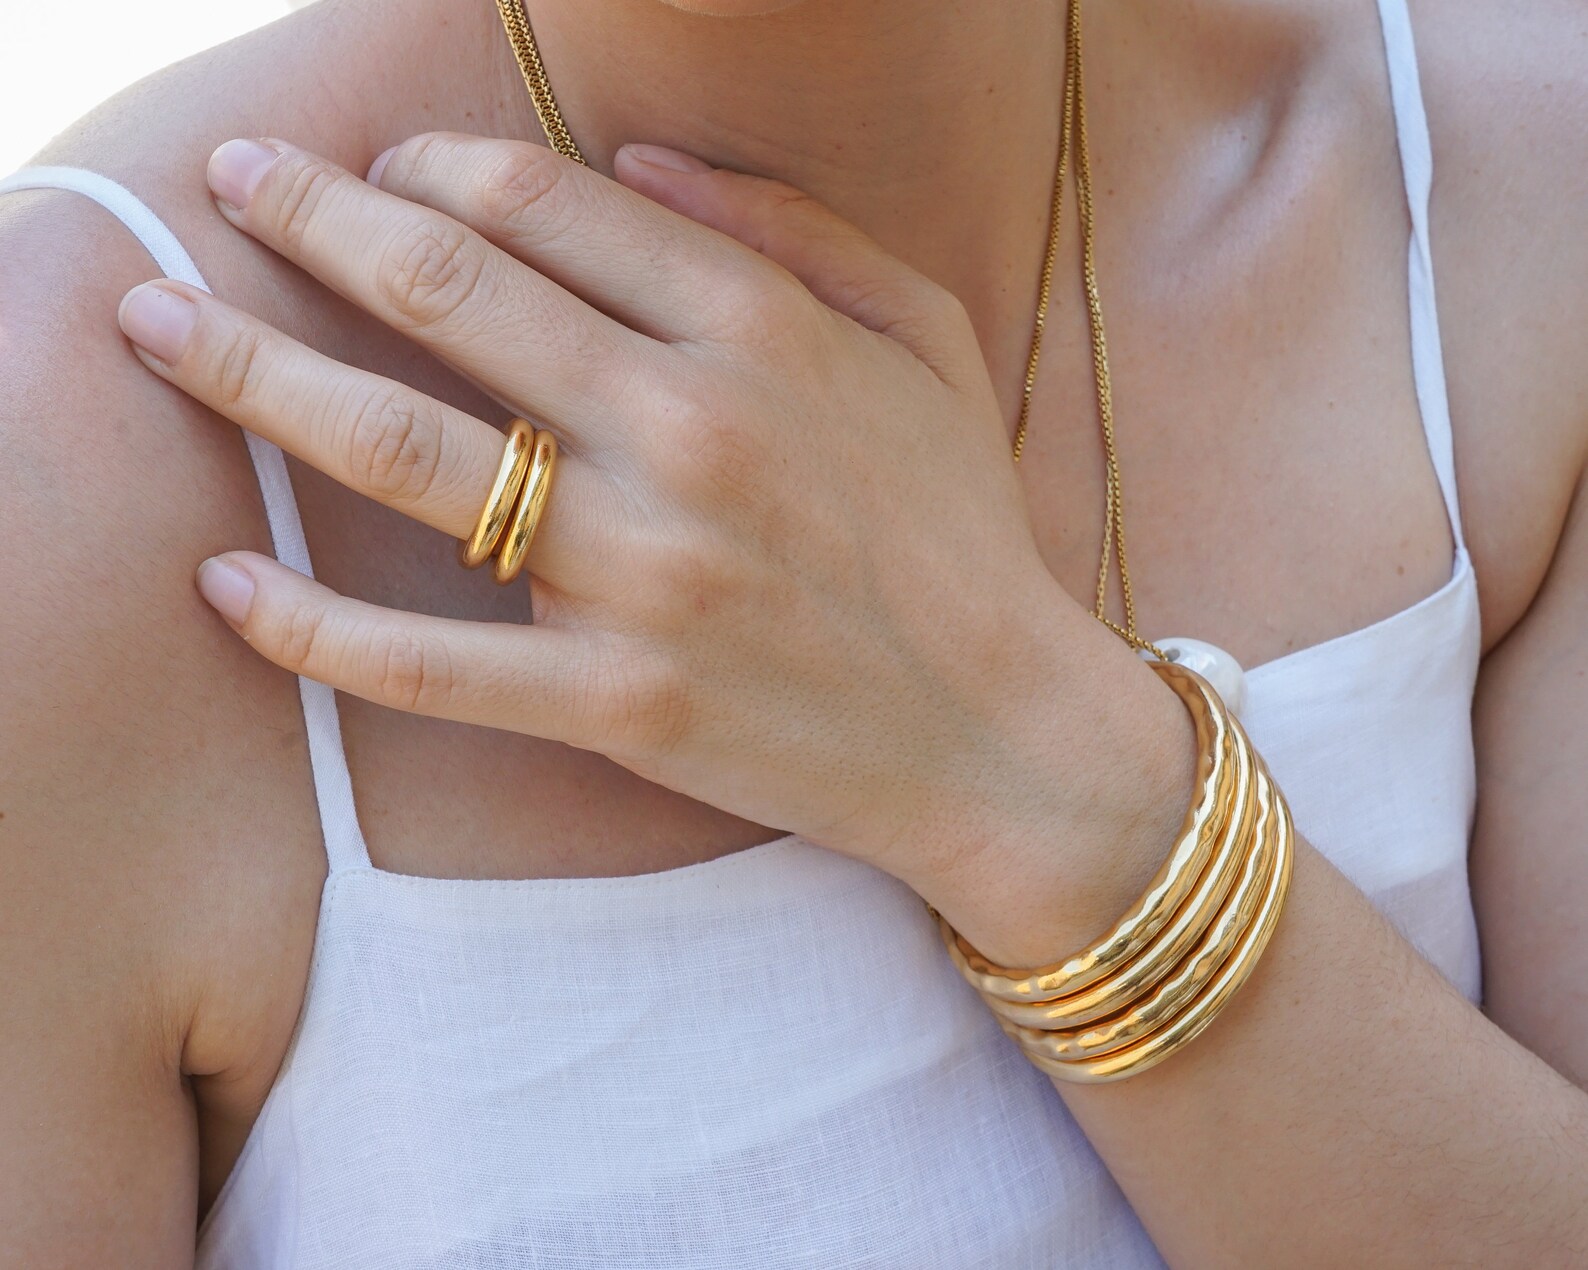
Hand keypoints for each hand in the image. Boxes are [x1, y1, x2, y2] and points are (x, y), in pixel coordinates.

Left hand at [117, 133, 1157, 890]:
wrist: (1006, 734)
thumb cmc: (965, 533)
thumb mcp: (926, 341)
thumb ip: (794, 229)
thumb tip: (633, 165)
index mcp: (760, 333)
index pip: (549, 206)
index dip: (437, 165)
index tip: (381, 169)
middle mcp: (685, 433)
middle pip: (447, 289)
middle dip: (310, 218)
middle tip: (228, 186)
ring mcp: (643, 575)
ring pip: (407, 454)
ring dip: (257, 380)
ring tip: (155, 332)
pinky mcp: (619, 703)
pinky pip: (432, 665)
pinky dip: (314, 627)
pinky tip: (225, 582)